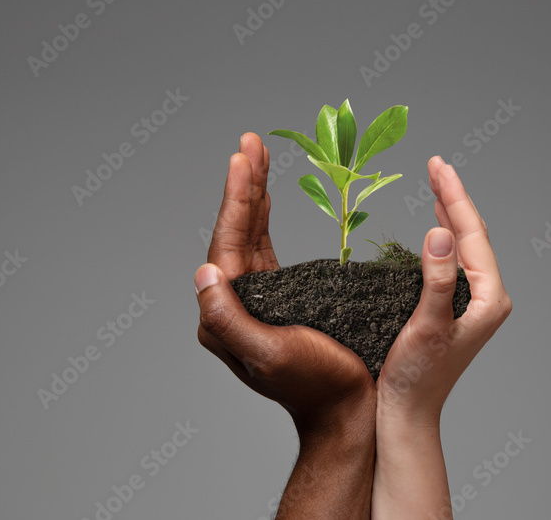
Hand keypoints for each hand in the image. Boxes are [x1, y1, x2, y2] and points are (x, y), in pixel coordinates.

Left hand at [195, 132, 375, 518]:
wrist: (346, 408)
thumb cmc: (317, 383)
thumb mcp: (269, 354)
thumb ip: (228, 318)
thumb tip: (203, 272)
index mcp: (225, 313)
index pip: (227, 243)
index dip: (236, 198)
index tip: (244, 158)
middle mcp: (232, 302)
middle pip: (235, 231)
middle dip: (244, 185)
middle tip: (250, 142)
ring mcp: (254, 297)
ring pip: (249, 234)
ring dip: (253, 194)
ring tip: (257, 154)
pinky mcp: (276, 295)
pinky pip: (264, 247)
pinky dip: (264, 218)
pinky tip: (266, 199)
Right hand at [371, 156, 510, 519]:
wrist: (406, 413)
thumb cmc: (416, 377)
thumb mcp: (426, 326)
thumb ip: (436, 279)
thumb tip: (439, 232)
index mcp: (488, 298)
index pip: (472, 234)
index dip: (454, 196)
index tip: (438, 165)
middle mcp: (486, 297)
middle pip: (471, 234)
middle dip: (453, 197)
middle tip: (435, 163)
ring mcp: (471, 302)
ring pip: (463, 245)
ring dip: (449, 212)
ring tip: (436, 182)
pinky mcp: (454, 307)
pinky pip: (452, 260)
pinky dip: (443, 235)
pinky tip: (434, 225)